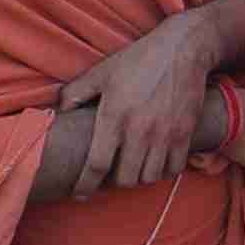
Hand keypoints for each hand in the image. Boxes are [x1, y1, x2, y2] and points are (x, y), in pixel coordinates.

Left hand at [49, 5, 230, 200]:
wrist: (182, 50)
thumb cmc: (139, 60)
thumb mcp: (102, 72)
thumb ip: (76, 92)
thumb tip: (59, 110)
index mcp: (114, 117)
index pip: (97, 164)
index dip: (86, 184)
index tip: (80, 193)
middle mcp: (140, 131)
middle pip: (126, 179)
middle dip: (116, 181)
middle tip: (113, 173)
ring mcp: (165, 135)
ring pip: (150, 177)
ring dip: (139, 177)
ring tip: (134, 167)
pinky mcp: (185, 133)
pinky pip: (174, 168)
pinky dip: (163, 171)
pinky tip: (157, 161)